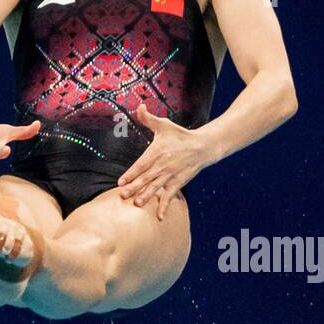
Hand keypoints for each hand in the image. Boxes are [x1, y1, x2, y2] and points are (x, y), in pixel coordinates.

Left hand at [117, 104, 210, 219]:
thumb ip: (148, 118)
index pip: (141, 164)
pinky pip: (170, 196)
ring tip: (137, 204)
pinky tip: (159, 217)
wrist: (202, 147)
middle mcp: (163, 165)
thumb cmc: (180, 136)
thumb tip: (139, 107)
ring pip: (156, 188)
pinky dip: (165, 206)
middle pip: (147, 178)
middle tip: (123, 196)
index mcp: (157, 152)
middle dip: (135, 187)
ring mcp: (171, 175)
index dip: (131, 173)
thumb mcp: (164, 125)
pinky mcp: (178, 183)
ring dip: (147, 196)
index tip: (121, 181)